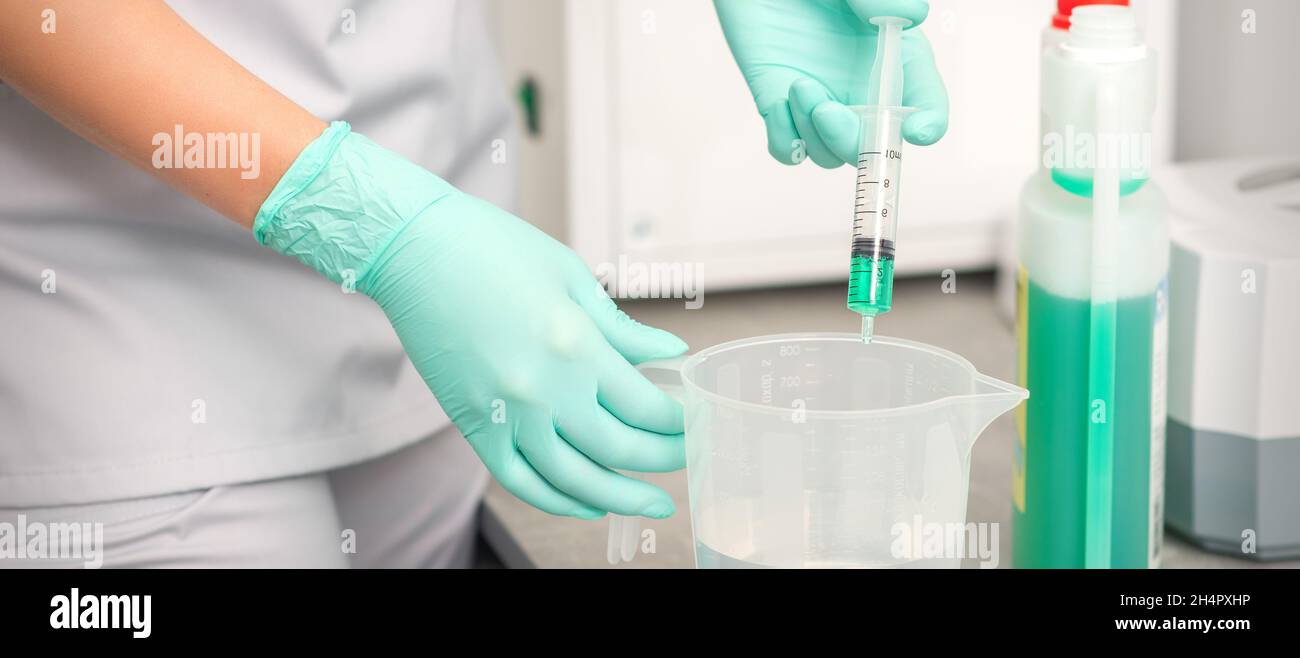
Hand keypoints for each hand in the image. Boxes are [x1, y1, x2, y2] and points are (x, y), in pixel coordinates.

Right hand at [256, 123, 685, 518]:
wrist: (412, 248)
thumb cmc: (491, 248)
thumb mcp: (571, 277)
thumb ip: (622, 328)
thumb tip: (671, 351)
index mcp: (575, 344)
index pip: (645, 406)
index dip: (679, 422)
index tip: (696, 422)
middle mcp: (542, 389)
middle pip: (618, 450)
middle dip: (664, 460)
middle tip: (688, 459)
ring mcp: (504, 413)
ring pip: (573, 480)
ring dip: (620, 497)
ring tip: (652, 503)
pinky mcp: (472, 425)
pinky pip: (521, 481)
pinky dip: (559, 501)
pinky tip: (590, 505)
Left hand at [715, 0, 948, 166]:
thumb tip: (913, 12)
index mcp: (894, 58)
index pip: (925, 104)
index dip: (929, 123)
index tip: (917, 131)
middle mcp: (861, 88)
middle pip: (873, 145)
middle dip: (853, 141)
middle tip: (826, 110)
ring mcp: (822, 100)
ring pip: (828, 153)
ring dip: (813, 133)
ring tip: (798, 85)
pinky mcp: (782, 106)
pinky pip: (787, 148)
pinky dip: (784, 137)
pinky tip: (779, 101)